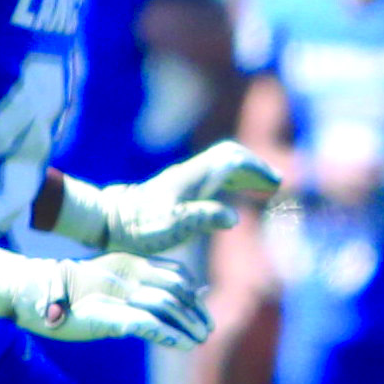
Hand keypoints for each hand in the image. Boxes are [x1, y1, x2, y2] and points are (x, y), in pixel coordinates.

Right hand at [0, 242, 210, 347]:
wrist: (34, 292)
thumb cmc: (74, 291)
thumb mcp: (113, 284)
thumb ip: (143, 288)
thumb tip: (183, 298)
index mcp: (132, 263)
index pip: (177, 275)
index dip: (194, 295)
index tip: (202, 314)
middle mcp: (130, 274)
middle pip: (177, 290)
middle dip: (195, 313)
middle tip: (205, 331)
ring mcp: (118, 293)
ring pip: (166, 307)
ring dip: (186, 326)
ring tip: (197, 341)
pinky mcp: (109, 315)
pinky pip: (147, 324)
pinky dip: (168, 335)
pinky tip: (182, 345)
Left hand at [62, 140, 282, 255]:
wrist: (108, 222)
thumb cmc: (139, 228)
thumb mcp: (172, 226)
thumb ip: (203, 218)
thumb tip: (232, 216)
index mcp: (193, 177)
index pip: (231, 159)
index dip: (256, 168)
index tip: (274, 183)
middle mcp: (190, 173)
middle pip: (229, 155)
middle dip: (255, 165)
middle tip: (275, 182)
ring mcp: (184, 180)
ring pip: (221, 165)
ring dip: (245, 172)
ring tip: (263, 187)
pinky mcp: (179, 189)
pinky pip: (212, 177)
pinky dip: (231, 181)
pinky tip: (235, 196)